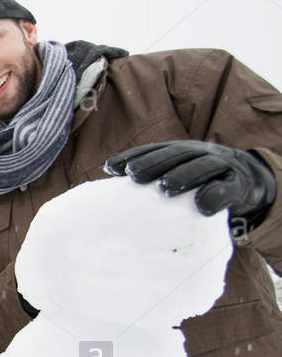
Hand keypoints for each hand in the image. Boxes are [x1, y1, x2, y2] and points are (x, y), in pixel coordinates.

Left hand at [105, 141, 276, 230]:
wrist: (247, 182)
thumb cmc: (199, 185)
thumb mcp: (177, 179)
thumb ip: (151, 185)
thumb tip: (112, 202)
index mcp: (180, 153)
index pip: (153, 152)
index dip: (132, 156)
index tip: (110, 167)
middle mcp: (199, 154)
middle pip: (175, 155)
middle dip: (153, 163)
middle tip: (134, 175)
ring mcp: (221, 167)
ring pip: (202, 166)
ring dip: (183, 175)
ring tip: (166, 187)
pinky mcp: (238, 186)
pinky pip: (228, 189)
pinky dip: (216, 195)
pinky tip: (203, 204)